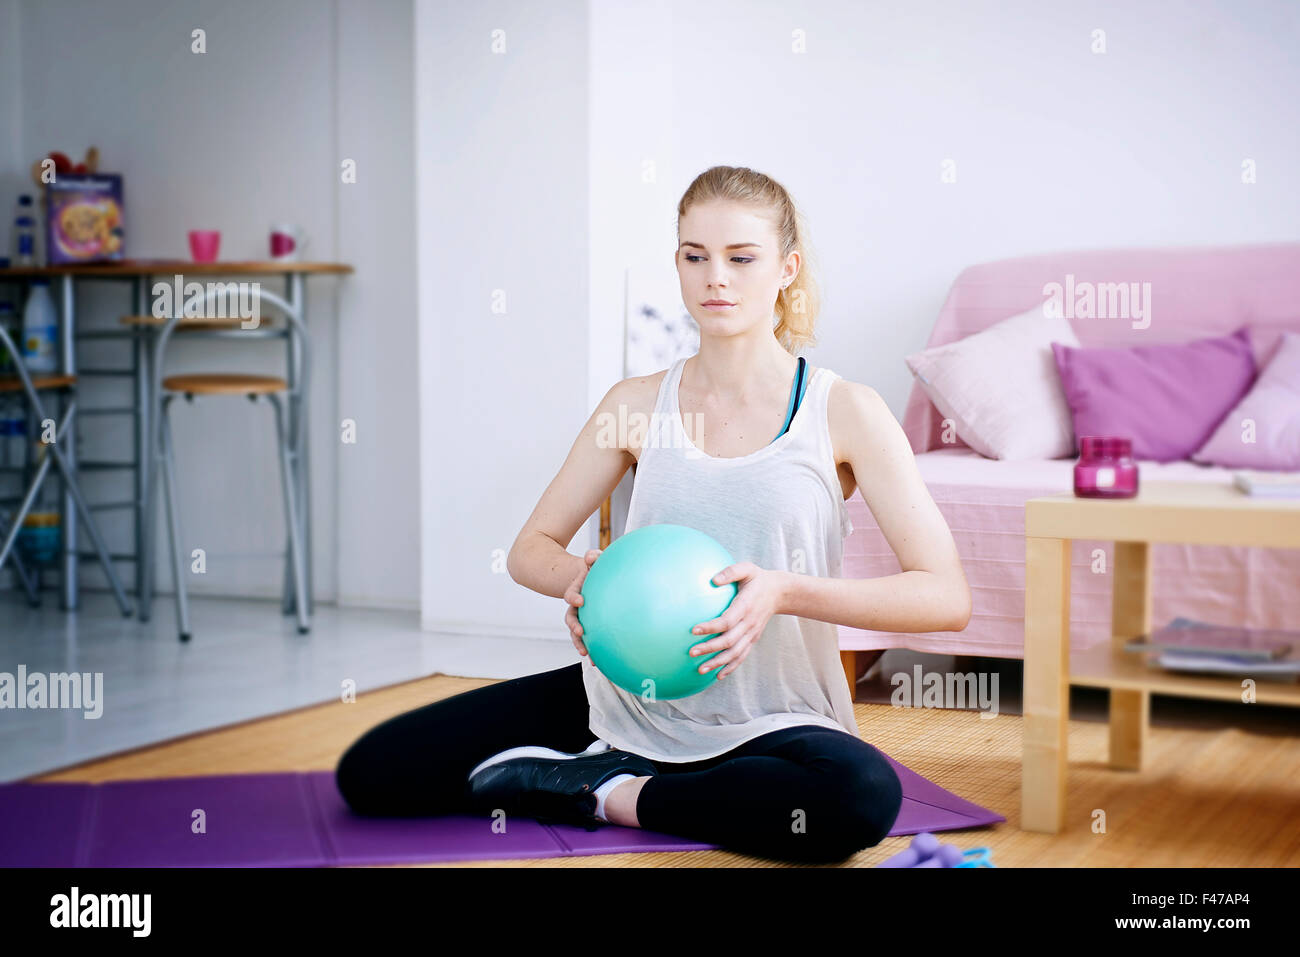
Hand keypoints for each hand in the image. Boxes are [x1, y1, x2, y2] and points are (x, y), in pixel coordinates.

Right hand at [564, 549, 601, 657]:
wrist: (590, 578)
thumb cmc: (594, 569)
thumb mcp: (594, 561)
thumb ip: (593, 557)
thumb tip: (591, 556)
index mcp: (576, 591)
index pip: (571, 594)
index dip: (573, 597)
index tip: (580, 600)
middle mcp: (576, 606)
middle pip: (570, 618)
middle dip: (574, 626)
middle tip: (580, 632)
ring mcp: (581, 617)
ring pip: (576, 632)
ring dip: (580, 643)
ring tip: (586, 654)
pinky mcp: (589, 625)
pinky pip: (589, 638)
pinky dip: (592, 649)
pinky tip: (599, 661)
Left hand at [688, 562, 784, 679]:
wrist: (780, 592)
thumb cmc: (758, 579)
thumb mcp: (747, 569)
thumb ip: (730, 572)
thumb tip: (713, 580)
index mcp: (745, 606)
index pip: (727, 621)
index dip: (711, 627)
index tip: (694, 629)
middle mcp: (749, 623)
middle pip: (729, 641)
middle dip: (709, 648)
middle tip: (691, 652)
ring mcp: (752, 633)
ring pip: (735, 652)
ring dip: (718, 662)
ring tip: (701, 669)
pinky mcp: (753, 638)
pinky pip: (742, 655)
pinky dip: (731, 667)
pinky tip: (718, 675)